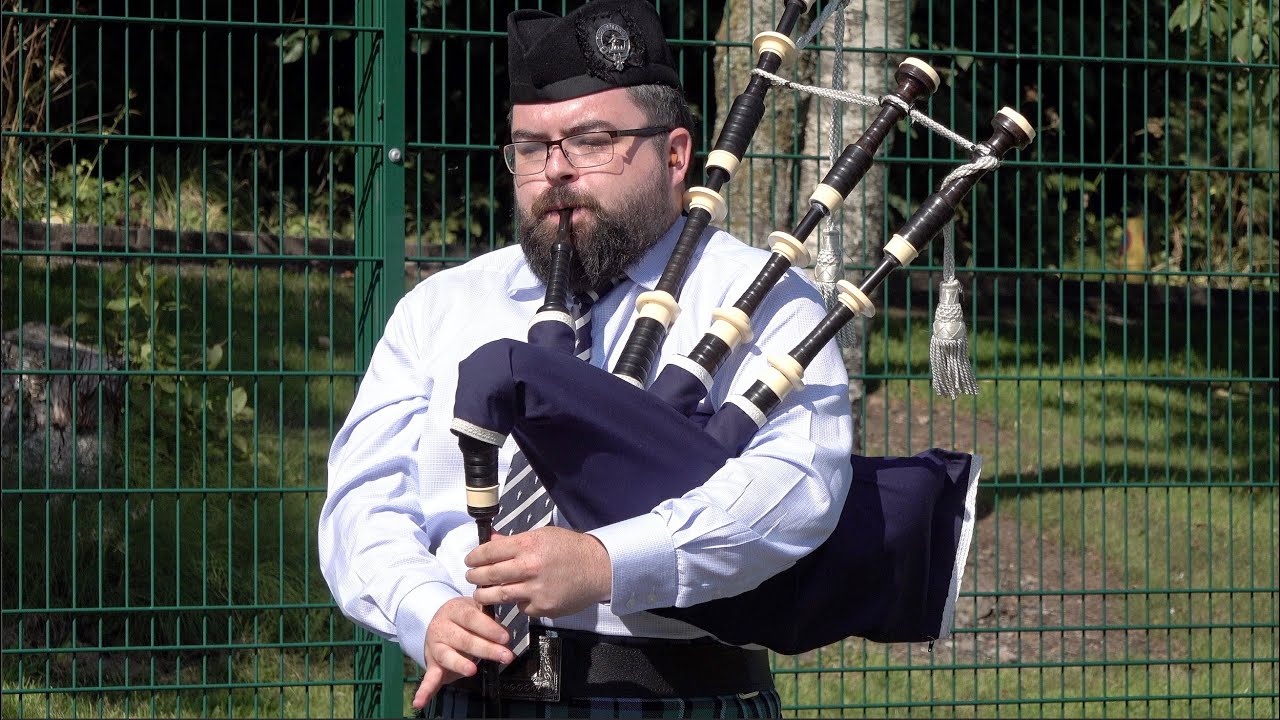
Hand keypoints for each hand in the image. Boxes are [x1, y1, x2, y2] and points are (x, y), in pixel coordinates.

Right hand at [410, 597, 512, 710]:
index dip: (489, 628)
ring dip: (460, 664)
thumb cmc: (464, 618)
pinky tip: (421, 701)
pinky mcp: (432, 664)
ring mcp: (435, 647)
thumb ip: (489, 621)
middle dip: (486, 648)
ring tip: (472, 670)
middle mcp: (442, 628)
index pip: (471, 618)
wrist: (437, 621)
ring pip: (447, 656)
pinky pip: (428, 678)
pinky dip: (424, 691)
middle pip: (464, 639)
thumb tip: (505, 633)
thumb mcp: (475, 610)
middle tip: (505, 656)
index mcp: (455, 611)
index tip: (505, 637)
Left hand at [465, 526, 611, 617]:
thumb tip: (490, 540)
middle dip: (474, 577)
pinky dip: (517, 603)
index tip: (469, 561)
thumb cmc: (570, 549)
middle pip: (489, 575)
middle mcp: (529, 567)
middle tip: (471, 577)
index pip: (489, 552)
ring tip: (481, 593)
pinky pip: (521, 607)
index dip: (475, 557)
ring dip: (485, 595)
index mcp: (528, 545)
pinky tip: (518, 597)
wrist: (598, 569)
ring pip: (499, 596)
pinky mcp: (543, 608)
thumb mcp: (542, 536)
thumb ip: (514, 541)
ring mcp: (536, 590)